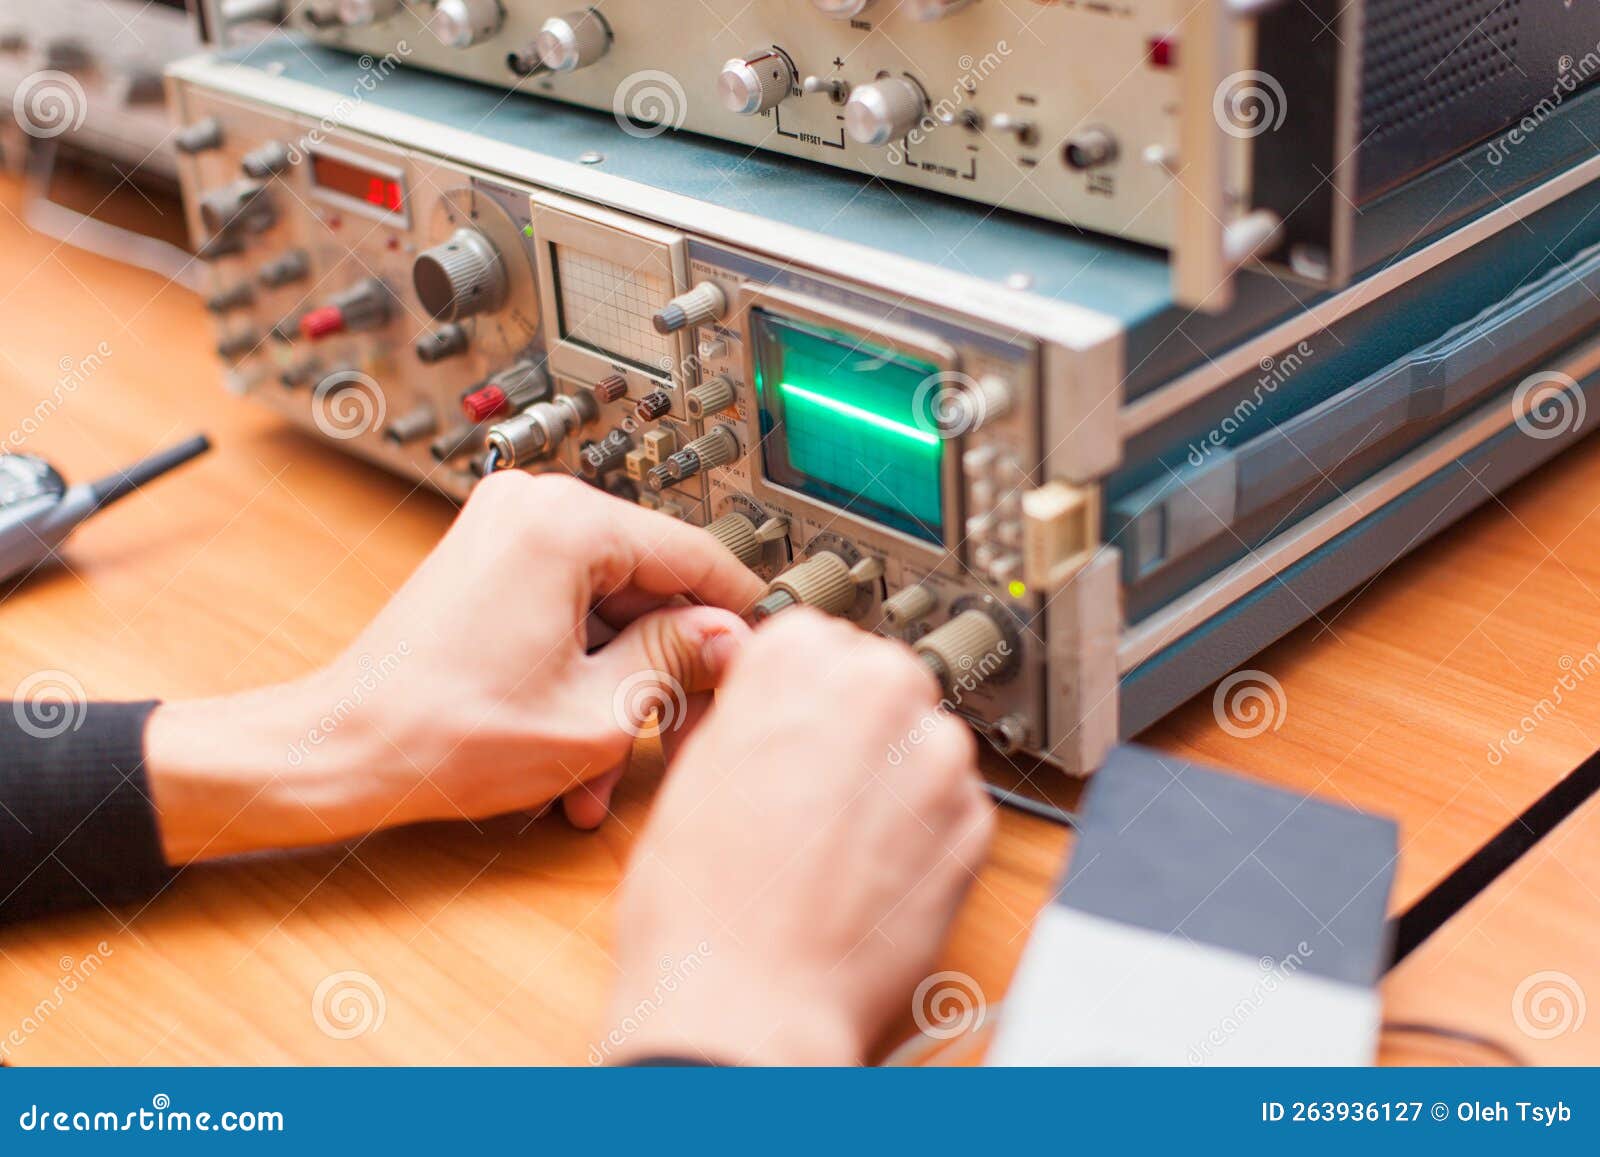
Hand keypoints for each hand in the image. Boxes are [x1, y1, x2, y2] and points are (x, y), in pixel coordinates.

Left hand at [144, 471, 765, 862]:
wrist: (344, 750)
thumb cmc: (443, 732)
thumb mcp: (597, 711)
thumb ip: (680, 661)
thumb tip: (734, 636)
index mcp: (566, 523)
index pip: (695, 555)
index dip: (740, 614)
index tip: (766, 650)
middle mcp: (536, 506)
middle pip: (652, 584)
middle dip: (668, 669)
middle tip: (687, 729)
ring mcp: (508, 530)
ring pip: (612, 608)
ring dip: (623, 685)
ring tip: (613, 763)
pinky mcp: (492, 561)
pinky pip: (570, 611)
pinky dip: (584, 672)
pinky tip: (580, 742)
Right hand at [603, 609, 993, 1065]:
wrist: (749, 1002)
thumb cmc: (701, 902)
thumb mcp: (692, 768)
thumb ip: (745, 711)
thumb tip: (764, 701)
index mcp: (800, 656)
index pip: (817, 636)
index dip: (797, 690)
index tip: (791, 723)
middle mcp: (879, 688)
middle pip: (879, 681)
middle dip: (852, 726)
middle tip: (807, 788)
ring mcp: (936, 757)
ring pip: (920, 741)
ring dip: (891, 776)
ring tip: (832, 841)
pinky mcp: (974, 825)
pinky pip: (950, 806)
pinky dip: (920, 830)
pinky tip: (867, 871)